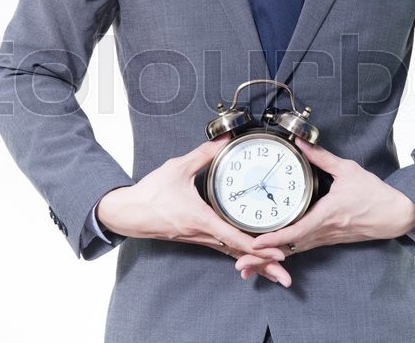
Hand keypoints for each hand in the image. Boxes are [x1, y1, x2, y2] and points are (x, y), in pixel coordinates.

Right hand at [97, 137, 291, 285]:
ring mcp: (199, 239)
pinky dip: (240, 257)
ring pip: (232, 255)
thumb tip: (224, 139)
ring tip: (277, 272)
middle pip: (238, 253)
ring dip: (255, 264)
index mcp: (200, 219)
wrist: (129, 213)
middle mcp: (202, 234)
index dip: (256, 247)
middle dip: (262, 265)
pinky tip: (253, 261)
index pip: (233, 236)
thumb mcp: (177, 168)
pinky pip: (223, 250)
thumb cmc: (151, 193)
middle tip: (286, 274)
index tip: (275, 252)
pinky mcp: (196, 238)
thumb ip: (203, 154)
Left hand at [235, 139, 414, 279]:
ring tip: (251, 259)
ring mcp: (327, 237)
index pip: (296, 232)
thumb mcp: (348, 170)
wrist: (395, 214)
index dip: (274, 239)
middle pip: (290, 247)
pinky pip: (305, 247)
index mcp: (327, 215)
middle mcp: (325, 230)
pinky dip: (287, 250)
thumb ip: (322, 158)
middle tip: (242, 259)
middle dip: (266, 255)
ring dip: (274, 256)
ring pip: (296, 250)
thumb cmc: (373, 193)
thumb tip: (301, 142)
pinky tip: (274, 250)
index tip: (256, 241)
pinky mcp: (330, 239)